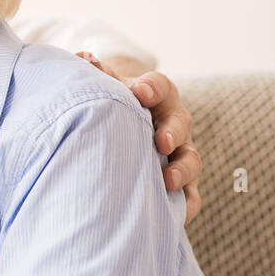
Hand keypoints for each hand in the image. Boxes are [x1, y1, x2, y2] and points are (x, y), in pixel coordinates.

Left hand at [76, 52, 201, 224]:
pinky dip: (186, 206)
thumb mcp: (106, 84)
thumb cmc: (114, 102)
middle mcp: (173, 122)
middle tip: (161, 142)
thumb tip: (83, 59)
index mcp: (156, 95)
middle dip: (172, 132)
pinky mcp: (181, 182)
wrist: (125, 122)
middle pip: (180, 124)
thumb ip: (96, 73)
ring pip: (191, 160)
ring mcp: (180, 152)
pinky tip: (177, 217)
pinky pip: (190, 196)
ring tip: (168, 180)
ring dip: (182, 170)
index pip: (159, 86)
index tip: (139, 92)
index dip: (151, 88)